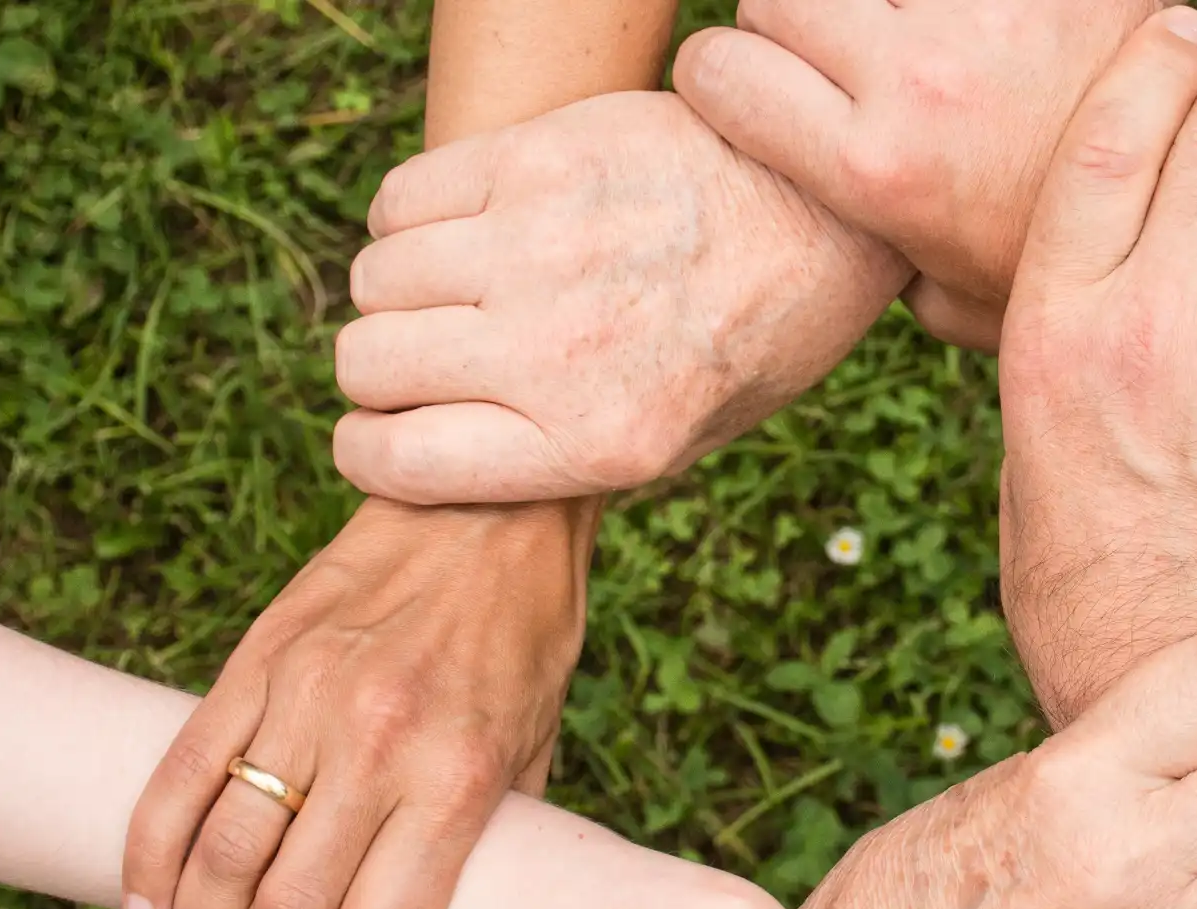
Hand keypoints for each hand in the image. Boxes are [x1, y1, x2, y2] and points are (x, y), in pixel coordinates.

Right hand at [122, 497, 595, 908]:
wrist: (489, 508)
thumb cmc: (524, 637)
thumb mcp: (535, 746)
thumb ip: (487, 836)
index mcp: (456, 778)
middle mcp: (377, 743)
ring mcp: (306, 698)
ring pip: (219, 856)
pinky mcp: (256, 661)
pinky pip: (178, 777)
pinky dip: (148, 857)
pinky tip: (150, 907)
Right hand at [331, 90, 910, 504]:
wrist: (828, 210)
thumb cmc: (756, 335)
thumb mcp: (684, 441)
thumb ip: (563, 459)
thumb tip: (439, 460)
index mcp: (599, 442)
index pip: (397, 461)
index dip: (370, 451)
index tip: (382, 433)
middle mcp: (559, 351)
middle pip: (367, 365)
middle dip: (381, 371)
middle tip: (430, 357)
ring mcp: (542, 247)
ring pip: (375, 278)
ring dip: (398, 292)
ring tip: (457, 289)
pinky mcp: (538, 158)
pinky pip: (401, 198)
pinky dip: (409, 219)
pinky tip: (464, 228)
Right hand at [675, 0, 1181, 347]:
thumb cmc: (1064, 264)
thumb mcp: (947, 299)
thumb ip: (869, 261)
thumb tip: (814, 248)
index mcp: (876, 169)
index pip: (718, 71)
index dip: (723, 77)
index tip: (753, 91)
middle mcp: (920, 81)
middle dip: (790, 25)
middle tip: (837, 61)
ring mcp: (988, 13)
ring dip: (875, 0)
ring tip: (914, 41)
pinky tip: (982, 27)